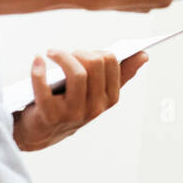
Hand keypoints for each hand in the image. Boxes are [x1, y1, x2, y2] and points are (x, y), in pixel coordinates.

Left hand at [12, 48, 147, 150]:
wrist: (42, 131)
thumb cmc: (71, 103)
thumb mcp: (97, 91)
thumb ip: (121, 74)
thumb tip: (144, 56)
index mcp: (110, 99)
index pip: (111, 62)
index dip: (96, 51)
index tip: (83, 53)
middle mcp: (95, 108)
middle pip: (95, 65)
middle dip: (79, 53)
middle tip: (64, 54)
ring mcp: (73, 114)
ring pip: (77, 74)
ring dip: (62, 57)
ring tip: (51, 53)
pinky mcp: (49, 116)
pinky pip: (44, 89)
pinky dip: (38, 71)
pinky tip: (38, 60)